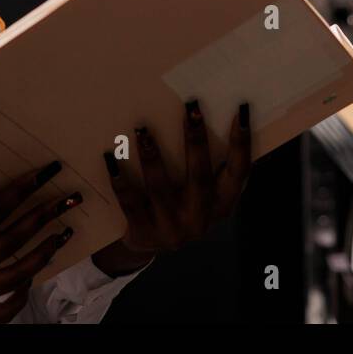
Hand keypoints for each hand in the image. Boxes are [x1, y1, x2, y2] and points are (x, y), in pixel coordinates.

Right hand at [0, 161, 77, 322]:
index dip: (19, 191)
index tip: (42, 173)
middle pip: (11, 242)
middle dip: (43, 217)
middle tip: (67, 199)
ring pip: (16, 278)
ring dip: (43, 254)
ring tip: (62, 234)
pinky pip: (3, 312)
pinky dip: (21, 295)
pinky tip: (31, 277)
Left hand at [94, 100, 252, 276]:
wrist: (147, 244)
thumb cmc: (178, 206)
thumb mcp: (200, 195)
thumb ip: (207, 168)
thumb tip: (202, 117)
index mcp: (221, 205)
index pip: (238, 173)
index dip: (241, 144)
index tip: (240, 112)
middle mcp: (200, 219)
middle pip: (200, 177)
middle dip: (197, 142)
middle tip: (192, 109)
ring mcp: (171, 229)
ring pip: (161, 188)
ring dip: (152, 157)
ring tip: (142, 130)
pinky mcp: (144, 233)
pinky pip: (129, 201)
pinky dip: (120, 179)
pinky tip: (111, 157)